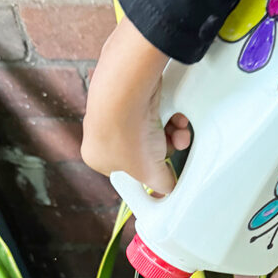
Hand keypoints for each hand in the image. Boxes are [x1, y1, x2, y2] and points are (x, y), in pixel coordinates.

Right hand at [81, 15, 191, 193]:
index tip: (164, 169)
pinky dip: (168, 113)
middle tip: (175, 145)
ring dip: (173, 132)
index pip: (129, 172)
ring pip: (152, 129)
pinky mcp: (128, 93)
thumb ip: (161, 184)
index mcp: (97, 158)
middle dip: (165, 148)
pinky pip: (153, 110)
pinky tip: (176, 115)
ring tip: (179, 130)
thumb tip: (168, 188)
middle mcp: (101, 134)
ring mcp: (114, 111)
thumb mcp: (150, 172)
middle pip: (144, 149)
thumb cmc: (128, 132)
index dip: (149, 171)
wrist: (127, 89)